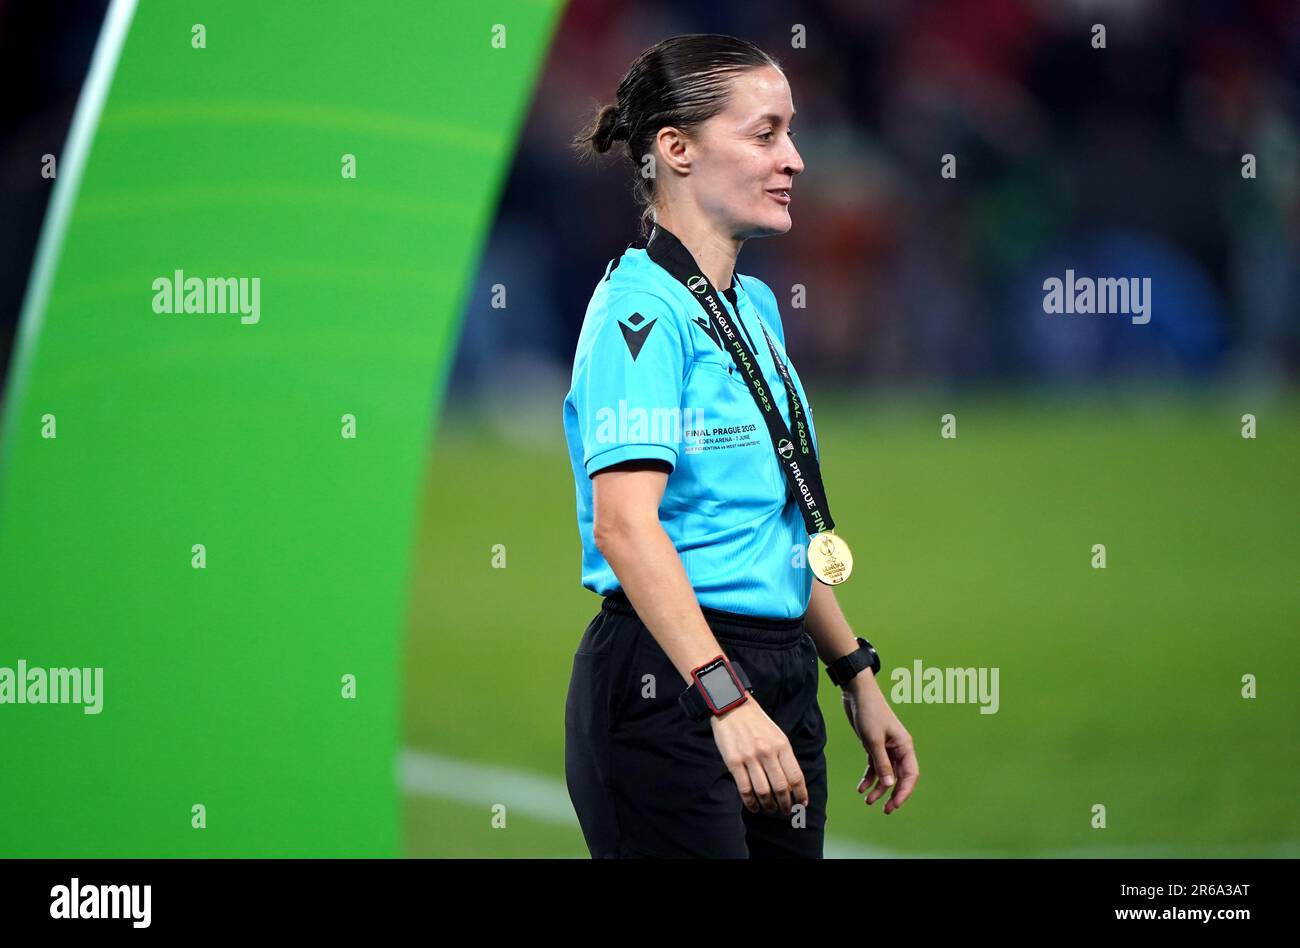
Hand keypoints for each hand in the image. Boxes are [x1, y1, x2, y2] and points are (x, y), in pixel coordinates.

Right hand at [709, 696, 807, 815]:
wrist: (731, 707)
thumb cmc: (757, 722)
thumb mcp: (777, 734)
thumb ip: (784, 756)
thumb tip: (792, 783)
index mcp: (781, 745)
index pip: (796, 776)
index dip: (801, 794)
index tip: (802, 804)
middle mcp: (767, 752)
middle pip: (781, 787)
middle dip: (785, 804)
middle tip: (786, 811)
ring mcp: (749, 757)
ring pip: (763, 791)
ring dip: (769, 805)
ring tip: (770, 809)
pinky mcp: (733, 762)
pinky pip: (744, 789)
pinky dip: (750, 802)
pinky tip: (754, 807)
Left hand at [841, 674, 918, 813]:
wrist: (857, 693)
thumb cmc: (869, 712)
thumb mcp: (873, 740)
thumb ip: (881, 763)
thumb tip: (889, 785)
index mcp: (904, 746)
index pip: (910, 774)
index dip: (904, 791)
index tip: (895, 805)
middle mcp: (898, 748)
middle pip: (899, 777)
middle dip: (892, 794)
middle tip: (885, 809)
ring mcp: (886, 747)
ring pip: (885, 773)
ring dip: (878, 788)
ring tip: (867, 800)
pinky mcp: (873, 745)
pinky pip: (874, 766)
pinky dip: (869, 777)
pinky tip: (861, 787)